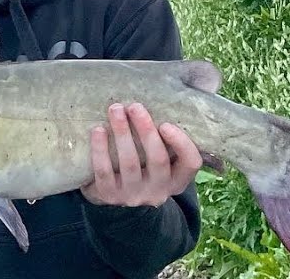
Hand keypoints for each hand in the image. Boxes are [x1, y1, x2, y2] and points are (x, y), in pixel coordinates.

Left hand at [81, 103, 201, 206]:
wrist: (114, 197)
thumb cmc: (142, 166)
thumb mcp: (161, 159)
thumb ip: (168, 138)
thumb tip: (178, 93)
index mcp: (177, 179)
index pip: (191, 163)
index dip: (181, 144)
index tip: (166, 123)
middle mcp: (159, 190)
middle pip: (157, 159)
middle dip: (146, 130)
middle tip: (135, 106)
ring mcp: (134, 194)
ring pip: (129, 163)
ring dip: (122, 133)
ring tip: (115, 109)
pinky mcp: (109, 195)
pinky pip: (104, 172)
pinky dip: (100, 149)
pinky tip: (97, 130)